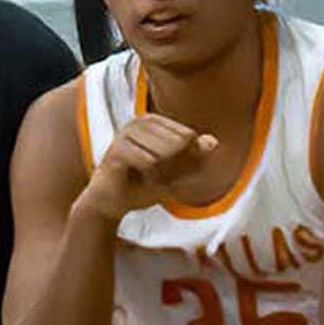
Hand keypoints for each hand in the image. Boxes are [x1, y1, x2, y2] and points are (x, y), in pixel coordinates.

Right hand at [75, 114, 219, 221]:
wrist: (109, 203)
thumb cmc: (141, 184)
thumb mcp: (174, 171)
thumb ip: (193, 157)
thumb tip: (213, 143)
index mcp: (152, 121)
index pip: (188, 137)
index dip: (185, 161)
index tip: (167, 172)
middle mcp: (138, 121)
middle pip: (180, 143)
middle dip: (174, 168)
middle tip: (157, 179)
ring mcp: (126, 134)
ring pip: (167, 152)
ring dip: (163, 174)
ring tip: (149, 180)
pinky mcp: (117, 150)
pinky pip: (151, 163)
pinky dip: (151, 178)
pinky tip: (141, 183)